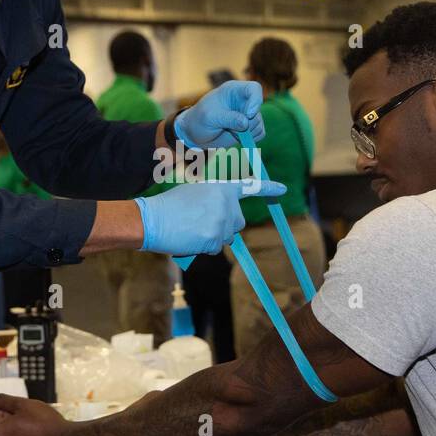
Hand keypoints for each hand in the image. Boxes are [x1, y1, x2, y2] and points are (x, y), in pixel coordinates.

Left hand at [0, 394, 75, 435]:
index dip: (6, 407)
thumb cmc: (43, 422)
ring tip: (32, 426)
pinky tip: (34, 434)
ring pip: (6, 431)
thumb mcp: (22, 404)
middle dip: (9, 417)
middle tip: (28, 417)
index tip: (21, 410)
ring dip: (15, 426)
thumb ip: (2, 401)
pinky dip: (21, 435)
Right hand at [135, 178, 285, 254]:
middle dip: (224, 225)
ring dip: (213, 236)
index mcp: (221, 188)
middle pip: (237, 222)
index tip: (283, 190)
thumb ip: (214, 201)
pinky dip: (204, 246)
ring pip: (226, 236)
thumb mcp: (195, 191)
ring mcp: (222, 221)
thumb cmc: (169, 205)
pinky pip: (215, 248)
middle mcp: (226, 203)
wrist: (153, 218)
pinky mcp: (215, 238)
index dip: (267, 188)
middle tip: (202, 222)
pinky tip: (190, 238)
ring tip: (192, 229)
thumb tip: (223, 218)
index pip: (249, 187)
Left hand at [175, 80, 265, 149]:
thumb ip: (229, 118)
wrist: (196, 134)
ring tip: (229, 131)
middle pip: (257, 111)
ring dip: (246, 133)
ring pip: (259, 124)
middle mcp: (244, 100)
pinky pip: (260, 133)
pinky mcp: (250, 128)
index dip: (255, 101)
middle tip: (229, 128)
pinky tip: (236, 137)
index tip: (248, 115)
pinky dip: (250, 139)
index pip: (254, 88)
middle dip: (245, 123)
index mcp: (234, 90)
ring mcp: (248, 114)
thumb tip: (246, 123)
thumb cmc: (199, 119)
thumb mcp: (210, 117)